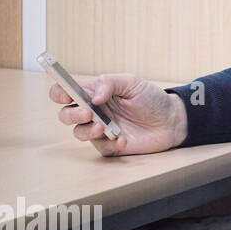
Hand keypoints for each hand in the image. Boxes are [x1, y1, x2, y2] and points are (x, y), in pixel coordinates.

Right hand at [48, 72, 187, 156]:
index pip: (66, 93)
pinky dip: (110, 142)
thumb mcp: (132, 83)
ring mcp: (100, 130)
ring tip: (104, 127)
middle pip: (66, 115)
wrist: (172, 120)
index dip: (59, 93)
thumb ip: (110, 83)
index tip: (65, 96)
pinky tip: (123, 138)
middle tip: (88, 113)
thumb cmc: (151, 99)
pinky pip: (100, 147)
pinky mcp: (109, 145)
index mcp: (93, 94)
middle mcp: (93, 112)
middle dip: (72, 115)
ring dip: (87, 130)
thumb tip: (93, 97)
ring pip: (78, 133)